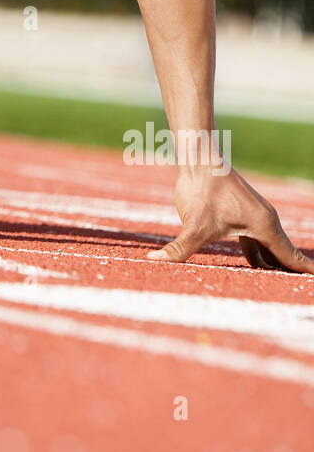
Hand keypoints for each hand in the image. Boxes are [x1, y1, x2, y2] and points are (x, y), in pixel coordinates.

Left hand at [148, 164, 313, 271]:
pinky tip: (258, 266)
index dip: (303, 271)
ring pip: (271, 247)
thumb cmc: (202, 190)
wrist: (199, 159)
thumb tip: (153, 260)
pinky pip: (257, 240)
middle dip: (289, 273)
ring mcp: (255, 216)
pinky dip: (261, 255)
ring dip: (275, 265)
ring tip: (279, 285)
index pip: (289, 257)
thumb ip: (178, 248)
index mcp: (264, 227)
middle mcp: (265, 221)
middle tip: (293, 292)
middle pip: (284, 254)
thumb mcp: (193, 224)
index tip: (311, 282)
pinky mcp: (241, 214)